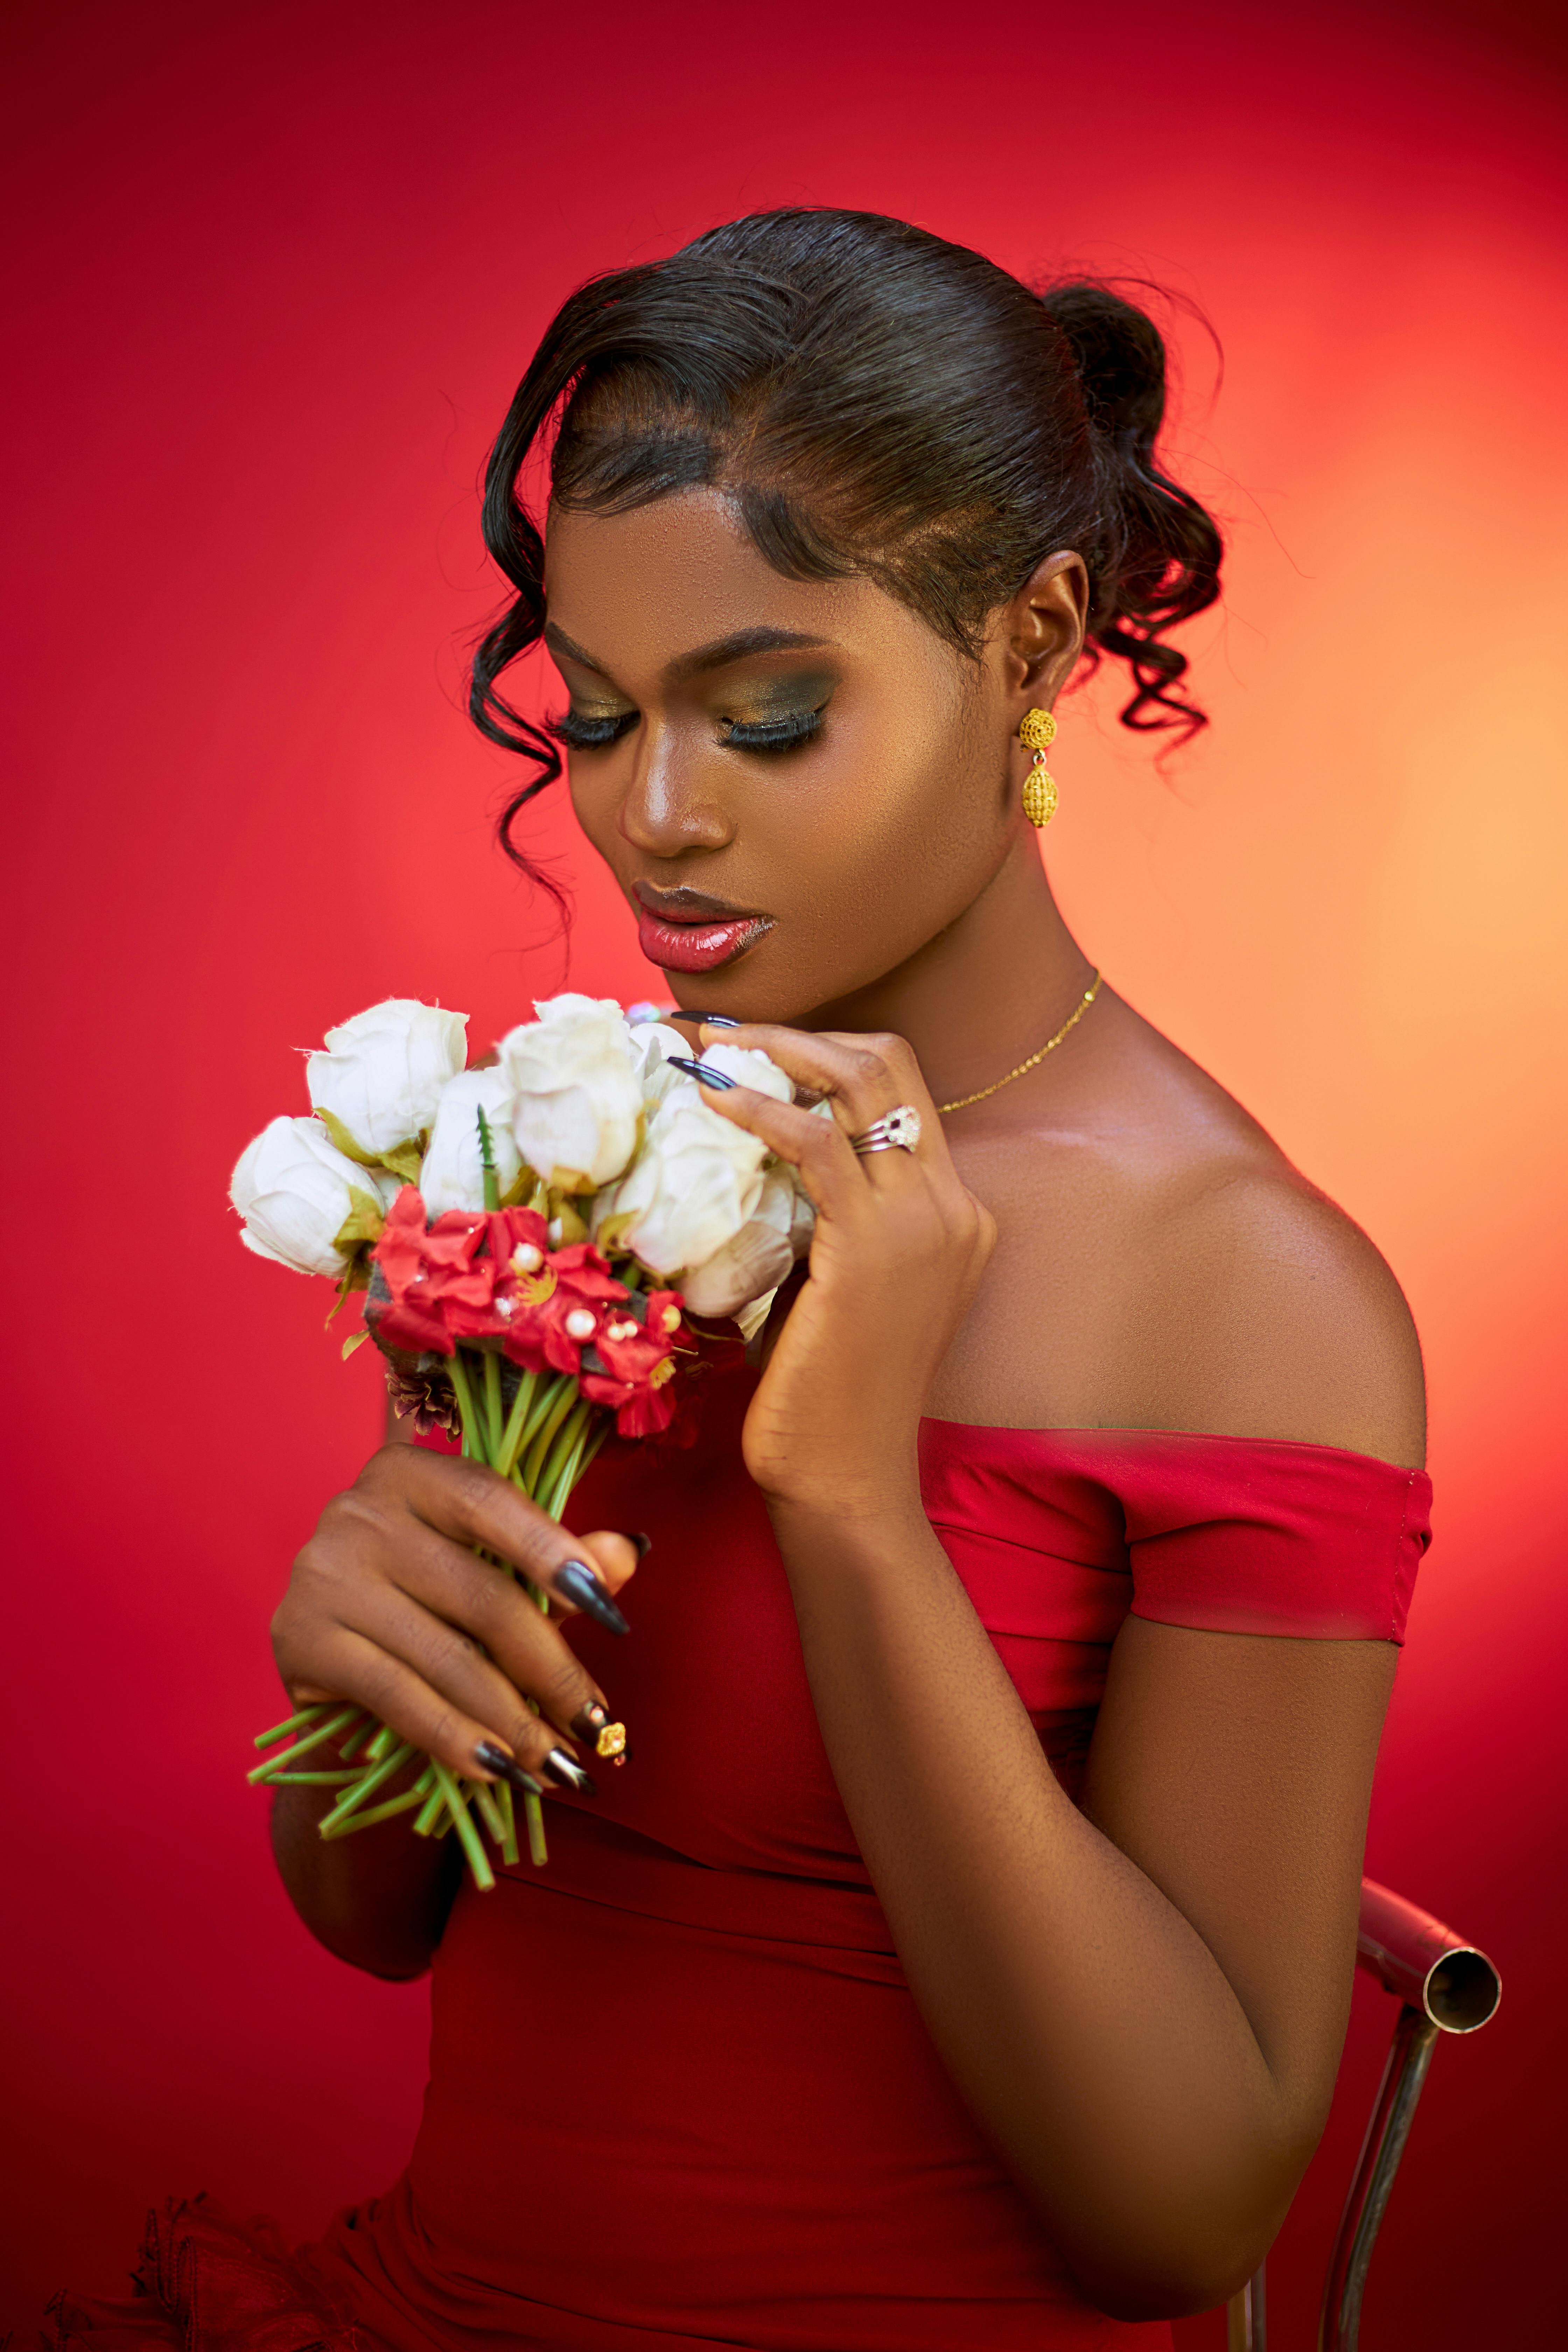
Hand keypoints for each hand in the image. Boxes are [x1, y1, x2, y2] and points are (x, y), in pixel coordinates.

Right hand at [272, 1445, 642, 1791]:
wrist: (335, 1673)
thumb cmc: (431, 1609)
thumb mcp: (493, 1574)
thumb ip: (558, 1563)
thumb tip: (628, 1552)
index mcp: (410, 1473)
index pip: (492, 1503)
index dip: (556, 1554)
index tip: (615, 1618)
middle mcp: (358, 1511)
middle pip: (481, 1594)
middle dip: (551, 1669)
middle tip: (597, 1724)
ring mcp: (322, 1574)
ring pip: (447, 1656)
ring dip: (514, 1721)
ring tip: (563, 1762)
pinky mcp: (299, 1640)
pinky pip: (399, 1696)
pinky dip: (457, 1739)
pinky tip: (500, 1770)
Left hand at [695, 1025, 994, 1513]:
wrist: (846, 1476)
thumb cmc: (827, 1392)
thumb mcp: (836, 1280)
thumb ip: (825, 1216)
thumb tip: (754, 1153)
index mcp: (953, 1210)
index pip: (894, 1086)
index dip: (815, 1050)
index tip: (740, 1046)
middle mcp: (952, 1203)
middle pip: (886, 1060)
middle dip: (794, 1031)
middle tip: (712, 1031)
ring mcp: (923, 1221)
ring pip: (860, 1077)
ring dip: (772, 1047)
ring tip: (700, 1046)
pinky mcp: (873, 1246)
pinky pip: (815, 1139)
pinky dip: (760, 1105)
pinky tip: (712, 1098)